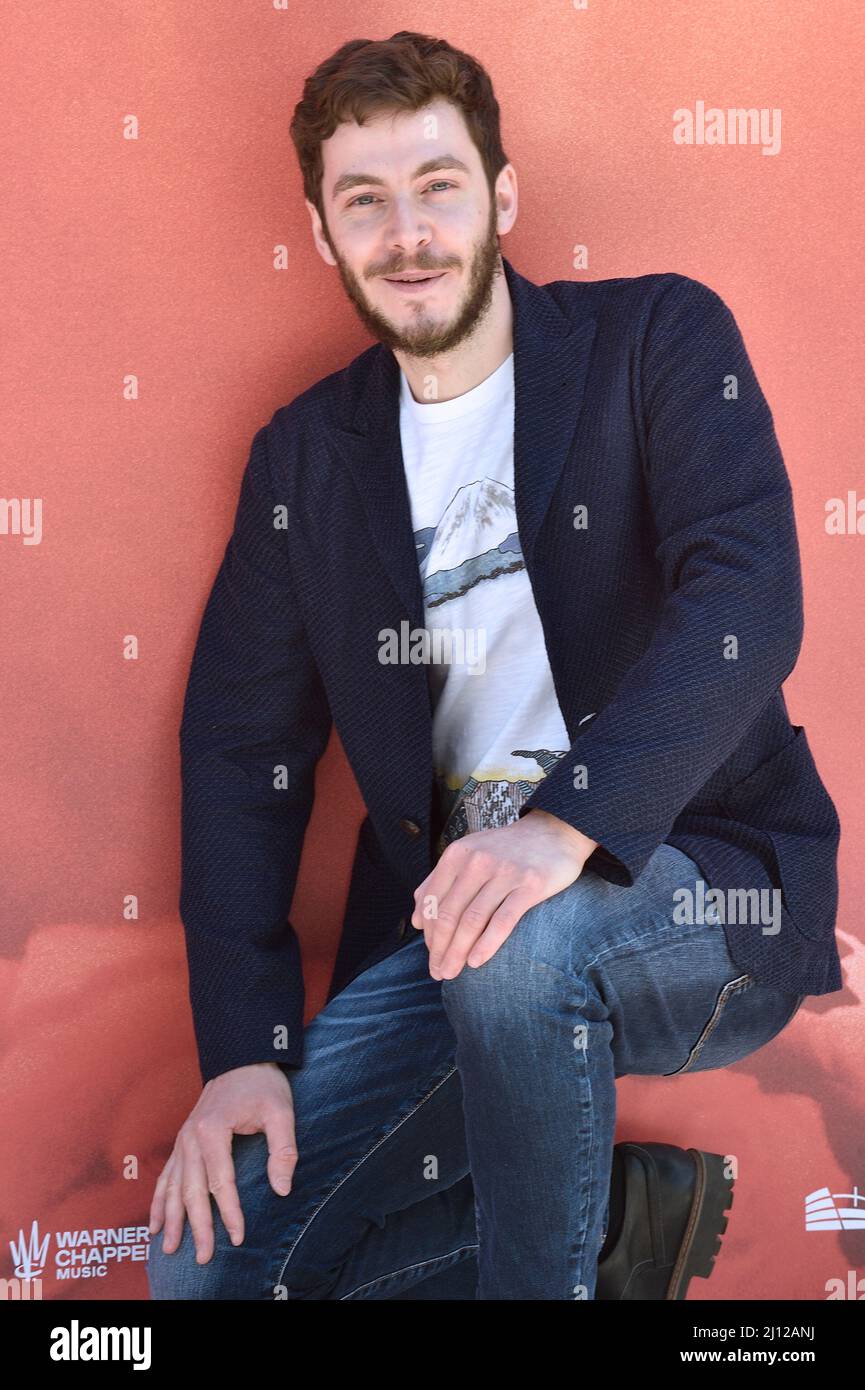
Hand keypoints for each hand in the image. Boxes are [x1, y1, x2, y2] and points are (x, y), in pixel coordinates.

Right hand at [148, 1062, 296, 1264]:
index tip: (238, 1237)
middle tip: (204, 1258)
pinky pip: (166, 1176)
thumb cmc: (262, 1085)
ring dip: (171, 1220)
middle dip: (197, 1227)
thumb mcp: (280, 1112)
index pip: (220, 1182)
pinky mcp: (182, 1141)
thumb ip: (282, 1150)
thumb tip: (281, 1190)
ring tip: (171, 1249)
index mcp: (213, 1130)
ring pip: (173, 1187)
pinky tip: (154, 1224)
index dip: (229, 1212)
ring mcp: (183, 1140)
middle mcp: (191, 1137)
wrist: (242, 1057)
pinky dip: (158, 1201)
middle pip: (192, 1191)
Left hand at [411, 809, 598, 978]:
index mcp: (457, 854)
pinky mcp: (530, 884)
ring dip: (458, 952)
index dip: (428, 933)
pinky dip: (486, 944)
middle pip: (450, 914)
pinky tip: (476, 961)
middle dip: (439, 949)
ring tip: (452, 973)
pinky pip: (503, 920)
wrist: (553, 833)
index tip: (431, 956)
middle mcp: (477, 861)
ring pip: (472, 920)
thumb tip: (416, 921)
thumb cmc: (505, 850)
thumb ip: (439, 882)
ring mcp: (504, 872)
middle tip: (438, 973)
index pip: (432, 901)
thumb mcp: (468, 854)